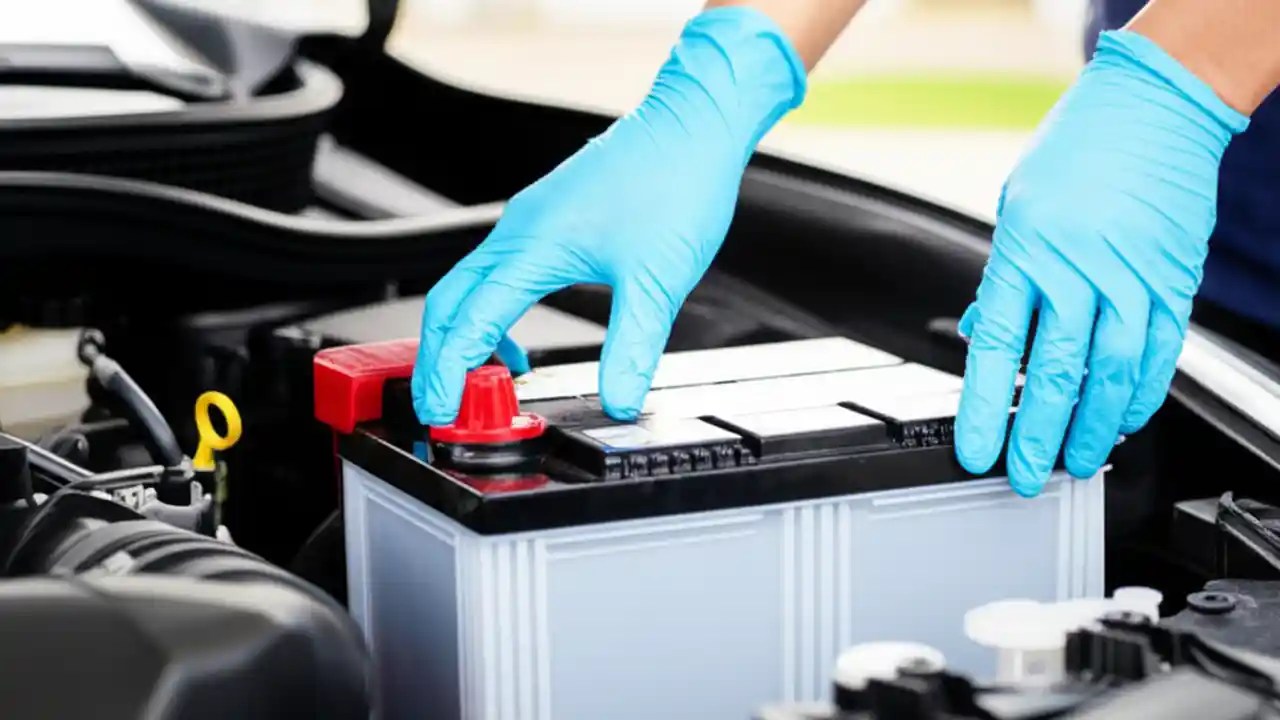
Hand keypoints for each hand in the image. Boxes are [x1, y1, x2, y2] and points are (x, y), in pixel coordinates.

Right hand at [412, 7, 804, 424]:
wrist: (694, 123)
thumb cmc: (676, 181)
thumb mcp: (658, 281)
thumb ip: (634, 348)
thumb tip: (621, 399)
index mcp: (533, 246)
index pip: (470, 320)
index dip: (451, 372)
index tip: (444, 411)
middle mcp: (519, 231)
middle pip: (449, 301)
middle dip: (437, 357)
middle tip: (440, 405)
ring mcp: (529, 222)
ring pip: (468, 285)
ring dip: (461, 335)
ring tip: (473, 381)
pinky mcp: (545, 219)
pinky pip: (494, 273)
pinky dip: (488, 313)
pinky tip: (515, 340)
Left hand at [954, 30, 1248, 495]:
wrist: (1155, 106)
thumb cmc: (1077, 151)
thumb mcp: (1016, 209)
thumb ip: (1005, 279)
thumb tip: (990, 335)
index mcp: (1025, 252)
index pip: (995, 349)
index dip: (983, 409)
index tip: (976, 451)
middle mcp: (1078, 269)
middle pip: (1055, 373)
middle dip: (1038, 436)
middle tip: (1026, 476)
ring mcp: (1131, 276)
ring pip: (1111, 373)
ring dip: (1094, 428)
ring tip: (1078, 461)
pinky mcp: (1173, 281)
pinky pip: (1159, 353)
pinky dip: (1142, 393)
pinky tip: (1124, 420)